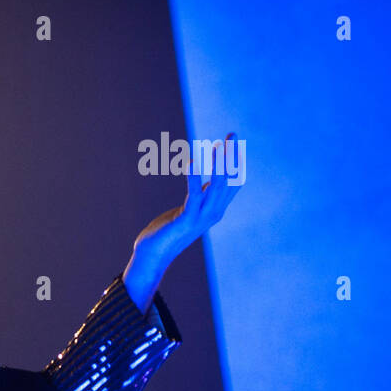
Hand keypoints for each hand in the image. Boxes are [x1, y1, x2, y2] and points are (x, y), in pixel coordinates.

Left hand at [123, 132, 241, 310]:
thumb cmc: (167, 232)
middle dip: (231, 156)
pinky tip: (191, 161)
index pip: (233, 183)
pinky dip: (193, 177)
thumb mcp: (189, 211)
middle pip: (228, 180)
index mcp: (215, 210)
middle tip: (232, 134)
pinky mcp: (186, 219)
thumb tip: (208, 184)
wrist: (153, 255)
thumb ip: (200, 199)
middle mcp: (213, 213)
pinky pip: (193, 194)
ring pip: (215, 185)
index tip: (236, 143)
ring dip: (217, 163)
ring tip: (218, 144)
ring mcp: (202, 217)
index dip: (237, 163)